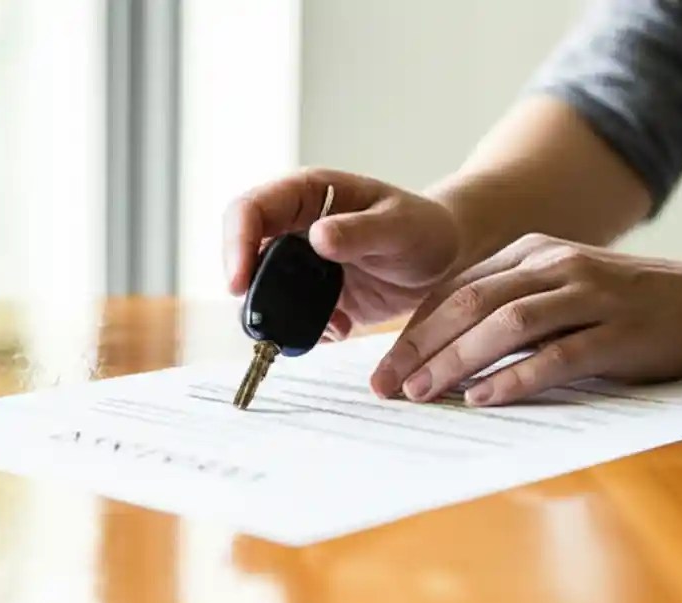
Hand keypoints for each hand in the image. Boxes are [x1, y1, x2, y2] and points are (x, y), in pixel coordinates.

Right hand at [224, 169, 464, 335]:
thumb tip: (317, 237)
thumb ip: (360, 232)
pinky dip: (306, 329)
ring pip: (263, 289)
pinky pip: (291, 315)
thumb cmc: (425, 228)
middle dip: (250, 289)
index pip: (251, 209)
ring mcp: (301, 262)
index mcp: (308, 194)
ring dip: (280, 314)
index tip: (238, 283)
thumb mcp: (399, 227)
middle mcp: (295, 226)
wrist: (445, 257)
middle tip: (266, 320)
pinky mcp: (312, 294)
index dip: (236, 243)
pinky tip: (341, 327)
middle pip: (245, 252)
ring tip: (328, 324)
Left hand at [370, 233, 681, 405]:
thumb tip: (445, 351)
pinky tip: (484, 398)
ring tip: (424, 393)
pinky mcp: (617, 332)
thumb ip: (510, 305)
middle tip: (388, 386)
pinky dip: (516, 378)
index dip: (414, 328)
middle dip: (421, 346)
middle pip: (470, 303)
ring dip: (457, 360)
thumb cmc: (625, 303)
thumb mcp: (560, 287)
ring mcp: (589, 295)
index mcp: (531, 252)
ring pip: (506, 324)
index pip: (456, 288)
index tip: (385, 366)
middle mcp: (555, 264)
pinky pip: (558, 355)